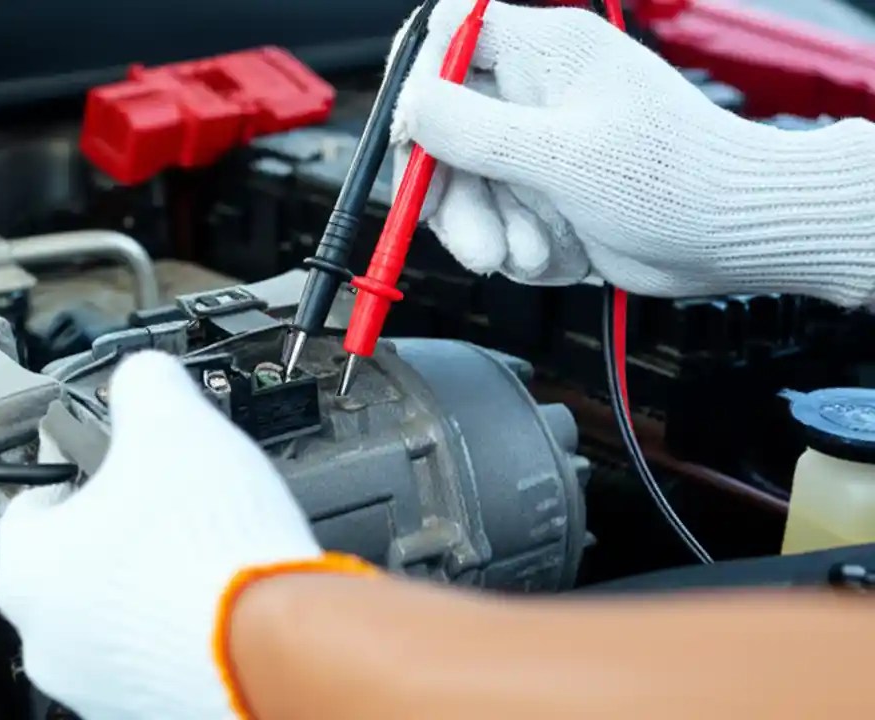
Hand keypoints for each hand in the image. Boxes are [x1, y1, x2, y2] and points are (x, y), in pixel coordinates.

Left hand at [0, 352, 326, 719]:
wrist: (271, 645)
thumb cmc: (209, 550)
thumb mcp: (173, 422)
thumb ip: (145, 383)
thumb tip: (144, 372)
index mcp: (27, 566)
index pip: (28, 507)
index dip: (71, 473)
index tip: (100, 464)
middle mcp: (46, 638)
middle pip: (68, 567)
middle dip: (112, 535)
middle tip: (160, 507)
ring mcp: (94, 685)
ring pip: (109, 619)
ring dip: (142, 586)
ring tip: (198, 553)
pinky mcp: (146, 711)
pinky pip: (150, 658)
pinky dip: (174, 630)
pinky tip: (215, 600)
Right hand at [390, 0, 874, 305]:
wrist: (735, 235)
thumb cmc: (676, 181)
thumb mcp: (561, 155)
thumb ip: (474, 130)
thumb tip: (411, 108)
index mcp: (545, 50)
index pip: (449, 35)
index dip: (420, 82)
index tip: (416, 139)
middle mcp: (535, 89)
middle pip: (446, 127)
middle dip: (453, 194)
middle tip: (475, 245)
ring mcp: (539, 141)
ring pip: (468, 182)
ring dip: (489, 230)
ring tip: (530, 255)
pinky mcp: (546, 189)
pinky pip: (498, 216)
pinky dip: (520, 245)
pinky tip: (559, 253)